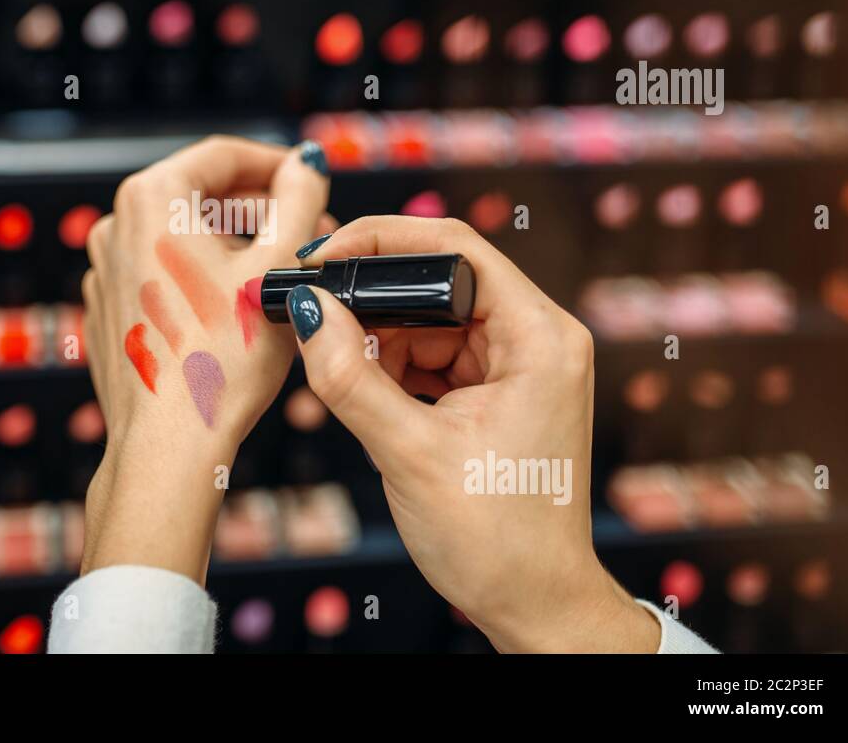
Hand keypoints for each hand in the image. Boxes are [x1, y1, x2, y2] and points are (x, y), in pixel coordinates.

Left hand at [80, 136, 330, 583]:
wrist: (168, 444)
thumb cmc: (223, 361)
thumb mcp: (281, 267)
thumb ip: (299, 198)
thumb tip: (306, 163)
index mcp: (150, 199)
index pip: (222, 155)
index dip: (276, 163)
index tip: (309, 180)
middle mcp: (115, 226)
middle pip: (199, 194)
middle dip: (257, 208)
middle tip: (306, 232)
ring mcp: (104, 271)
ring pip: (180, 236)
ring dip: (231, 244)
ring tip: (278, 275)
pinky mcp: (107, 310)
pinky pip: (160, 274)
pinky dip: (199, 277)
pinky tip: (235, 311)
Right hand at [290, 216, 659, 651]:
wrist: (534, 605)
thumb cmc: (495, 538)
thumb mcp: (408, 452)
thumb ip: (349, 377)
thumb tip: (306, 309)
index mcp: (541, 338)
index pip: (455, 249)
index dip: (380, 241)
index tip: (319, 258)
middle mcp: (539, 339)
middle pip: (439, 281)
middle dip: (371, 300)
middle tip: (313, 316)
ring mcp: (519, 365)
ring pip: (430, 319)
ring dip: (380, 340)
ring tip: (344, 377)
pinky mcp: (499, 391)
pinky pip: (434, 356)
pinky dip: (394, 368)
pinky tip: (367, 394)